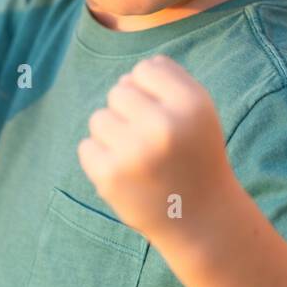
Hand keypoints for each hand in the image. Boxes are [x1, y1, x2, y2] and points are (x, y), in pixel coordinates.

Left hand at [77, 55, 239, 245]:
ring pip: (99, 118)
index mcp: (191, 104)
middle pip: (119, 91)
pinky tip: (127, 175)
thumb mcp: (198, 111)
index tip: (165, 115)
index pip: (146, 69)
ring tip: (139, 157)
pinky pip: (87, 147)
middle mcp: (164, 125)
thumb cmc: (194, 155)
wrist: (200, 218)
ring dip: (113, 135)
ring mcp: (135, 152)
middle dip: (130, 112)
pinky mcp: (110, 176)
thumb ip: (168, 79)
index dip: (151, 91)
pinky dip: (101, 159)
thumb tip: (125, 77)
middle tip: (152, 142)